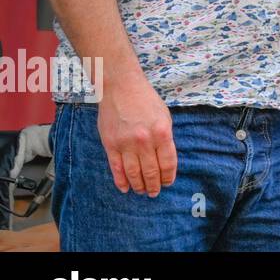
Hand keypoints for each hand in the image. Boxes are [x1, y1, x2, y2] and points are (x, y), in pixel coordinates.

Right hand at [98, 75, 176, 195]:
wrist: (121, 87)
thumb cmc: (146, 101)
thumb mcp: (164, 117)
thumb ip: (165, 138)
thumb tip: (165, 160)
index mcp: (162, 132)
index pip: (168, 162)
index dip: (168, 176)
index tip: (168, 183)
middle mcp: (144, 140)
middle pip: (151, 171)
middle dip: (154, 185)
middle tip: (155, 192)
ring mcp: (126, 143)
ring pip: (133, 173)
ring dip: (139, 186)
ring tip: (142, 192)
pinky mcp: (110, 144)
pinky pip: (116, 168)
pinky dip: (121, 181)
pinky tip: (125, 188)